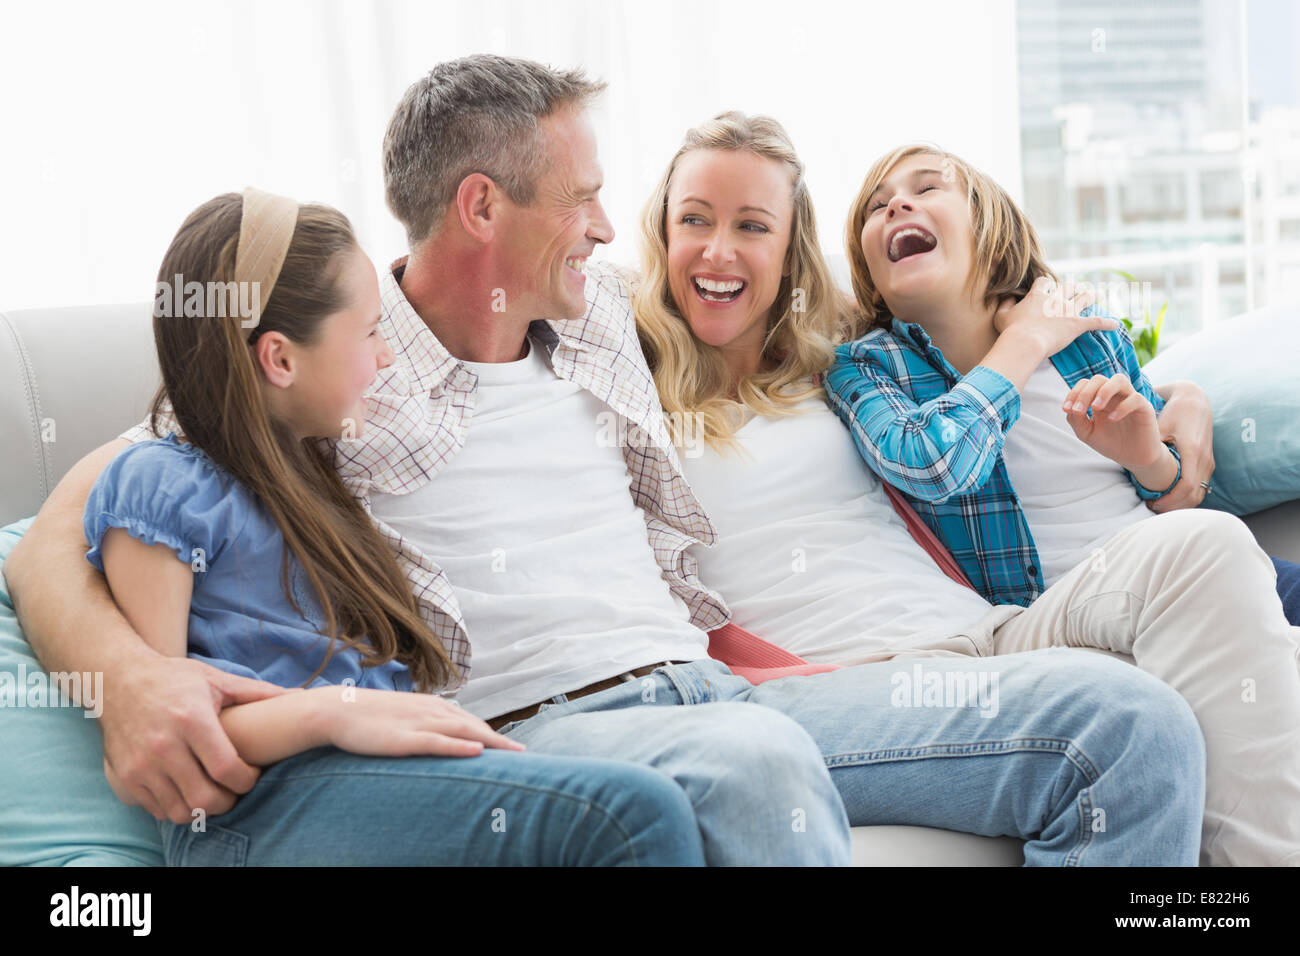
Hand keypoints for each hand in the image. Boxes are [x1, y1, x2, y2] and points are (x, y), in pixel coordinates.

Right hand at [100, 656, 296, 823]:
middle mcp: (162, 746)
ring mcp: (140, 766)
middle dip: (229, 801)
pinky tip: (187, 789)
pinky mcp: (124, 779)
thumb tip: (300, 696)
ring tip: (213, 791)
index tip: (252, 775)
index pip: (226, 769)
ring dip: (203, 809)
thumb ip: (258, 693)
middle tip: (235, 790)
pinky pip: (158, 810)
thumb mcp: (217, 679)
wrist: (117, 680)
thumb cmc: (173, 679)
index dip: (247, 781)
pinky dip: (177, 807)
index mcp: (191, 720)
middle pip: (205, 799)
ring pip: (181, 812)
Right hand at [320, 687, 525, 757]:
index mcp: (431, 706)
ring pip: (463, 732)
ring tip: (514, 753)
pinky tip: (477, 751)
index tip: (511, 747)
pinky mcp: (404, 738)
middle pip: (473, 726)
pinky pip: (437, 742)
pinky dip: (459, 746)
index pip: (470, 721)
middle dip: (500, 740)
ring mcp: (418, 723)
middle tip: (523, 755)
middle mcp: (431, 711)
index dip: (492, 734)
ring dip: (491, 742)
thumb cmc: (368, 716)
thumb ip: (423, 723)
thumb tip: (440, 734)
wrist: (337, 709)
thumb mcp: (402, 716)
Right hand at [994, 276, 1115, 357]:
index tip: (1045, 288)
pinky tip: (1115, 324)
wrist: (1025, 342)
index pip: (1044, 282)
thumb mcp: (1001, 316)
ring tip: (1099, 295)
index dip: (1046, 285)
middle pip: (1068, 287)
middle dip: (1073, 287)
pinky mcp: (1076, 324)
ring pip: (1085, 298)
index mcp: (1037, 296)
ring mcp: (1067, 310)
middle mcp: (1055, 299)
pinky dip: (1106, 323)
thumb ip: (1005, 304)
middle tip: (1077, 289)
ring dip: (1093, 296)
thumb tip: (1008, 298)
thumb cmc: (1011, 331)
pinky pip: (1095, 321)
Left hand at [1063, 373, 1174, 486]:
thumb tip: (1069, 408)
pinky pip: (1135, 398)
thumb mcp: (1087, 433)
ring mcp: (1130, 399)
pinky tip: (1112, 419)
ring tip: (1095, 407)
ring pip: (1119, 379)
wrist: (1132, 457)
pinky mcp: (1145, 408)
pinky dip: (1122, 407)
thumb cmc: (1110, 443)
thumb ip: (1076, 420)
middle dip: (1085, 392)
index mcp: (1099, 398)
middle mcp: (1114, 395)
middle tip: (1078, 410)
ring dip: (1104, 391)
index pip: (1085, 384)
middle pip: (1099, 379)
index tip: (1067, 409)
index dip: (1074, 393)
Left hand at [1148, 380, 1215, 512]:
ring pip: (1200, 494)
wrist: (1196, 400)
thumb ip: (1153, 442)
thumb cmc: (1176, 411)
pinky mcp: (1208, 462)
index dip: (1169, 499)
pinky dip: (1187, 497)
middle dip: (1174, 507)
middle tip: (1151, 508)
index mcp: (1193, 452)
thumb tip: (1137, 459)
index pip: (1186, 486)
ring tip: (1159, 506)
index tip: (1152, 503)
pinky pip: (1201, 487)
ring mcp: (1209, 462)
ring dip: (1181, 505)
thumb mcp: (1162, 425)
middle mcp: (1205, 460)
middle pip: (1194, 495)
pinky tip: (1171, 498)